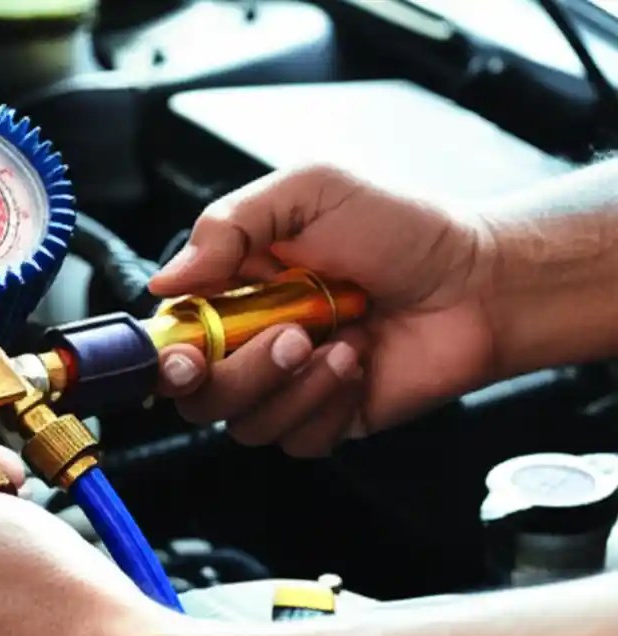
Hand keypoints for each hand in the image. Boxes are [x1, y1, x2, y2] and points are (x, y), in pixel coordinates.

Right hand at [148, 164, 497, 455]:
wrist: (477, 280)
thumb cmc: (400, 228)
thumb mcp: (309, 191)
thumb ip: (226, 226)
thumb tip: (165, 280)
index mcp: (231, 289)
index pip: (168, 338)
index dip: (163, 357)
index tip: (184, 355)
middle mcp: (249, 342)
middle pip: (196, 394)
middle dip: (237, 373)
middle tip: (288, 336)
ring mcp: (286, 384)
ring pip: (244, 423)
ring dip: (290, 386)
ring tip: (339, 339)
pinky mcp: (325, 419)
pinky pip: (296, 440)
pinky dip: (326, 405)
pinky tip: (358, 364)